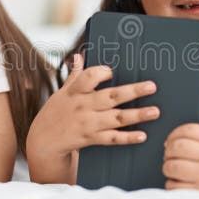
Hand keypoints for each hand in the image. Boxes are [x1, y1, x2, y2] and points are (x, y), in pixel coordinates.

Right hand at [27, 53, 160, 161]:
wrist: (43, 141)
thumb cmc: (55, 112)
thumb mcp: (61, 92)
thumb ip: (74, 76)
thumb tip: (78, 56)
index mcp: (75, 92)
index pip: (87, 78)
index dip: (100, 73)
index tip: (111, 71)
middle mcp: (83, 107)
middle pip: (110, 97)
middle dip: (132, 91)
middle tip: (152, 86)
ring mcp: (88, 124)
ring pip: (116, 118)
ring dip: (137, 115)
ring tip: (154, 111)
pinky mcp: (91, 139)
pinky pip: (112, 139)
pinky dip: (127, 138)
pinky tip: (142, 135)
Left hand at [163, 102, 198, 190]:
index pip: (189, 130)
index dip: (174, 133)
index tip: (171, 139)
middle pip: (178, 147)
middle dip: (168, 150)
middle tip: (168, 153)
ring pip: (172, 166)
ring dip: (167, 166)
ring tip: (172, 166)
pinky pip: (174, 185)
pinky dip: (171, 183)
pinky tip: (178, 181)